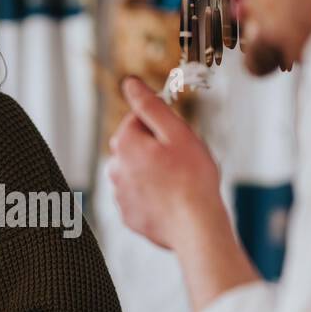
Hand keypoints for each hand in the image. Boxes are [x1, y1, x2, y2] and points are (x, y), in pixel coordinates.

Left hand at [106, 76, 224, 249]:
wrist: (195, 227)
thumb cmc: (192, 178)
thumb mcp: (176, 132)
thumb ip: (150, 106)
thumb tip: (130, 84)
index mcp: (124, 144)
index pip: (136, 119)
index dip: (160, 125)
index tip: (177, 136)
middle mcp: (115, 169)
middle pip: (134, 146)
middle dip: (154, 148)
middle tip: (181, 161)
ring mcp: (120, 195)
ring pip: (136, 172)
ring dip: (152, 172)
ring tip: (177, 183)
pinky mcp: (129, 216)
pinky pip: (139, 197)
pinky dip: (152, 196)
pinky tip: (171, 201)